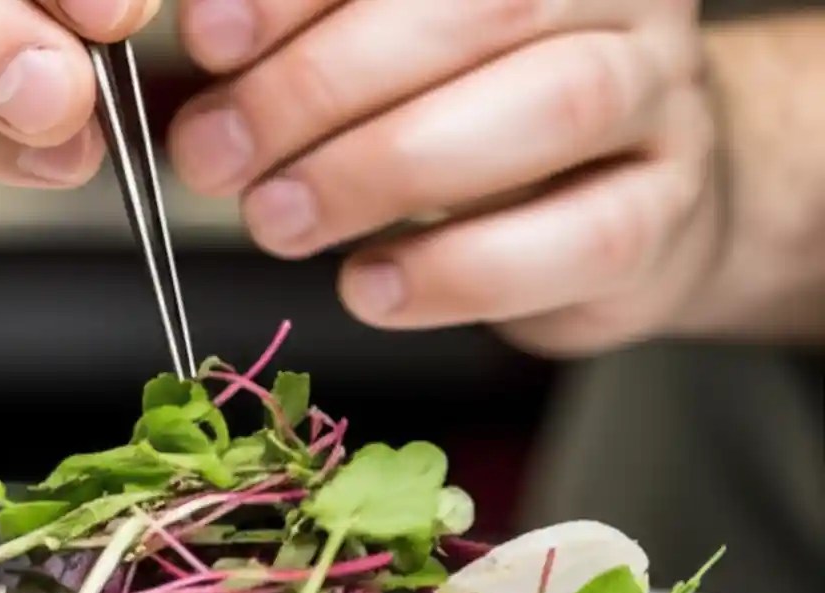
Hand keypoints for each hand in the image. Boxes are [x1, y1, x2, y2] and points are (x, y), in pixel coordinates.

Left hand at [169, 0, 723, 355]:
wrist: (614, 195)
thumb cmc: (473, 110)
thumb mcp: (387, 53)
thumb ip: (308, 40)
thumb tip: (207, 42)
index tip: (212, 37)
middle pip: (485, 7)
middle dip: (324, 85)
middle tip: (221, 155)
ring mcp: (659, 100)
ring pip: (550, 108)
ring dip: (386, 171)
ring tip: (280, 220)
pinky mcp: (663, 213)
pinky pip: (583, 239)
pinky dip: (459, 272)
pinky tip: (371, 287)